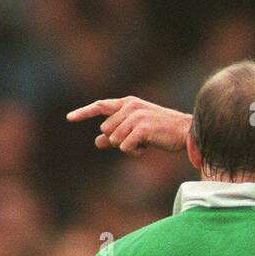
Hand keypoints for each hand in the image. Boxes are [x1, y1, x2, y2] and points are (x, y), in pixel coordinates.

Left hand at [66, 96, 191, 154]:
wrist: (185, 132)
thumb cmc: (162, 131)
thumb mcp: (137, 130)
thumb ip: (116, 134)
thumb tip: (97, 142)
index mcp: (127, 103)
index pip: (100, 106)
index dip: (83, 112)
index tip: (69, 118)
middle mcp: (129, 107)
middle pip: (107, 130)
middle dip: (119, 140)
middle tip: (138, 140)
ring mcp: (135, 117)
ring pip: (115, 140)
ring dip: (127, 147)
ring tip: (144, 143)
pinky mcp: (141, 129)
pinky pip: (125, 147)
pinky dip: (134, 152)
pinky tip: (145, 147)